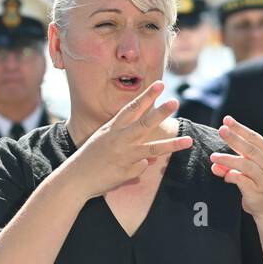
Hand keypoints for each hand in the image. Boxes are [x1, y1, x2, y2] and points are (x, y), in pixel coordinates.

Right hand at [64, 80, 192, 199]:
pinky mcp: (127, 171)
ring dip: (172, 144)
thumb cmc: (88, 159)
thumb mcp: (102, 141)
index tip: (160, 84)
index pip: (132, 108)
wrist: (74, 179)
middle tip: (175, 102)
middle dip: (160, 112)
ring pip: (153, 148)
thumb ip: (123, 139)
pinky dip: (138, 168)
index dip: (147, 96)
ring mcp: (124, 155)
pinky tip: (123, 170)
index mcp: (112, 128)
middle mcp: (119, 139)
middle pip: (144, 123)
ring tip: (188, 140)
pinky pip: (141, 167)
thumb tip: (145, 147)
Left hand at [210, 115, 262, 216]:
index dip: (240, 128)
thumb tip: (214, 161)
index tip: (226, 120)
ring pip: (245, 164)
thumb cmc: (258, 184)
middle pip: (249, 148)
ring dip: (228, 159)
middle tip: (221, 130)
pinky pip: (242, 180)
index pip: (253, 137)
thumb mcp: (247, 171)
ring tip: (213, 157)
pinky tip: (225, 176)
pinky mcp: (258, 190)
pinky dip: (231, 176)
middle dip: (234, 138)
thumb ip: (233, 164)